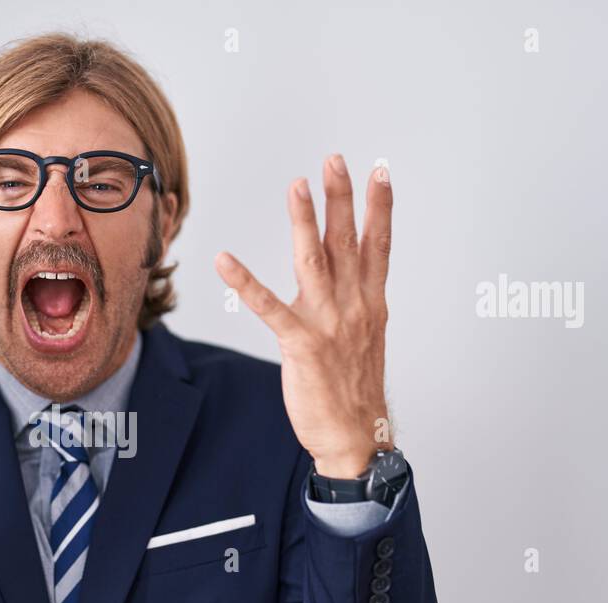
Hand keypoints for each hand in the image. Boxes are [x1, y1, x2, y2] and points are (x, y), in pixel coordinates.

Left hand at [215, 154, 392, 478]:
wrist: (356, 437)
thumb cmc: (354, 391)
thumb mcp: (363, 340)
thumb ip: (351, 304)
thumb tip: (339, 280)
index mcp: (371, 305)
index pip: (379, 246)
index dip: (380, 208)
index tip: (381, 172)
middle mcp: (354, 308)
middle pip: (348, 243)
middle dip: (341, 198)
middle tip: (334, 160)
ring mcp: (330, 324)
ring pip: (315, 262)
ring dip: (305, 221)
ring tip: (297, 186)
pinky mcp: (302, 345)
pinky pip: (269, 307)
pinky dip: (246, 282)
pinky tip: (226, 260)